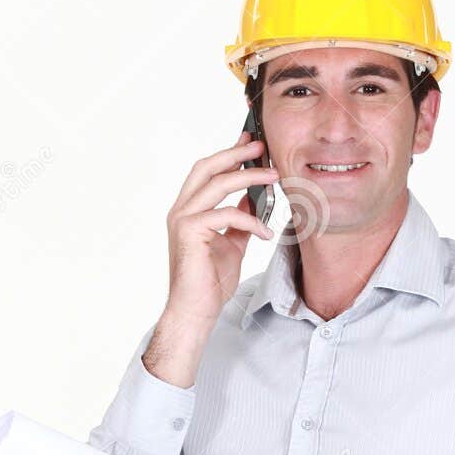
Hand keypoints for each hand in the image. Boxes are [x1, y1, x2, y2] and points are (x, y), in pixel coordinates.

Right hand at [145, 133, 280, 385]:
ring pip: (216, 184)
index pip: (207, 172)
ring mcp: (182, 219)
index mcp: (189, 210)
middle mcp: (181, 210)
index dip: (228, 154)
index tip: (251, 142)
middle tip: (261, 146)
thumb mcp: (233, 245)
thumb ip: (240, 221)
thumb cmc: (211, 283)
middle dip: (235, 154)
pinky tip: (266, 233)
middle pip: (207, 167)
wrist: (196, 311)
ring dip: (248, 178)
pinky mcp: (189, 232)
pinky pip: (225, 215)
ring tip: (274, 177)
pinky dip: (250, 221)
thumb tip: (254, 200)